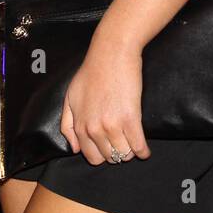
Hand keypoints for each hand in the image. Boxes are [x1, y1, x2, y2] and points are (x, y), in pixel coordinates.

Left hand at [60, 31, 150, 165]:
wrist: (111, 54)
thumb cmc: (91, 72)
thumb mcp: (70, 97)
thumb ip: (68, 125)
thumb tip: (75, 149)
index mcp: (79, 125)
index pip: (91, 156)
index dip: (102, 153)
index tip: (109, 147)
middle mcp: (93, 129)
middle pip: (109, 158)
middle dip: (116, 153)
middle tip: (122, 141)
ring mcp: (112, 125)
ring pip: (125, 154)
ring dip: (130, 151)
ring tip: (133, 141)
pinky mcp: (130, 119)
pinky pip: (139, 147)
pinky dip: (143, 151)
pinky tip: (144, 149)